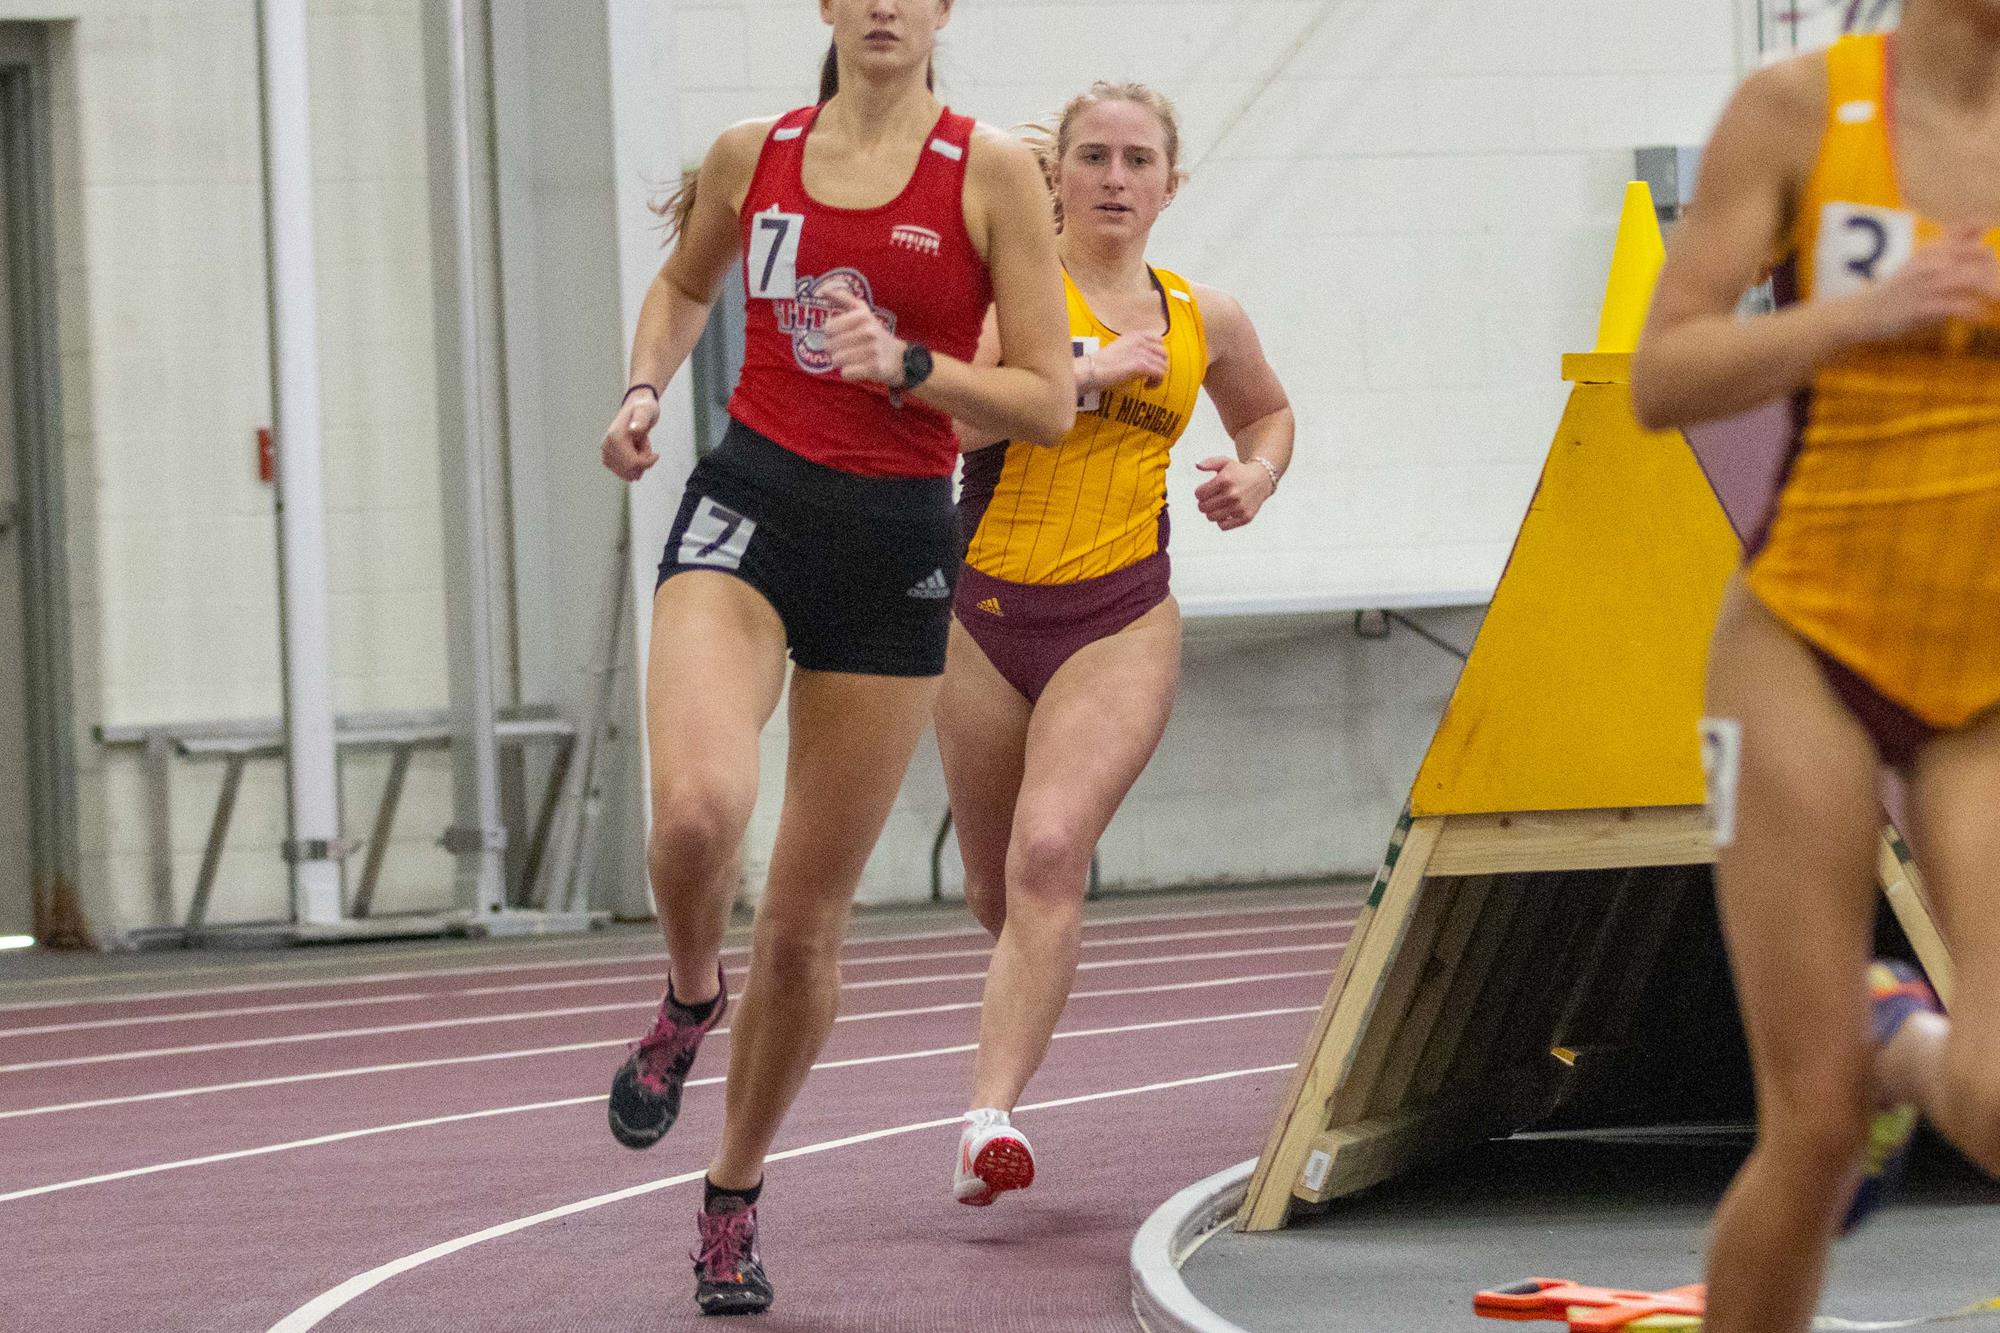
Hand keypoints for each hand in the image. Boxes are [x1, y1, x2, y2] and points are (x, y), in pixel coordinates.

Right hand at [602, 389, 660, 481]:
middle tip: (645, 446)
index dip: (648, 462)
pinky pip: (624, 473)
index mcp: (615, 437)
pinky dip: (633, 467)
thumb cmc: (645, 409)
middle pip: (630, 471)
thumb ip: (641, 420)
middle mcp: (606, 446)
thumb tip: (633, 431)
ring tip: (639, 447)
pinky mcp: (607, 458)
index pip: (633, 463)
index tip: (656, 454)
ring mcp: (605, 453)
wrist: (636, 408)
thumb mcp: (647, 411)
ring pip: (627, 474)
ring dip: (639, 465)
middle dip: (643, 462)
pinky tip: (635, 453)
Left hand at [824, 288, 904, 384]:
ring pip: (837, 360)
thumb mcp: (863, 312)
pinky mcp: (875, 368)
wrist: (898, 358)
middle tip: (847, 350)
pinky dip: (849, 373)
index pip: (828, 328)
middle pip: (830, 346)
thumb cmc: (874, 334)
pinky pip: (846, 373)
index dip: (830, 334)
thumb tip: (823, 290)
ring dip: (841, 362)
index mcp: (862, 316)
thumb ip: (843, 298)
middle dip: (834, 350)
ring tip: (853, 359)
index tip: (840, 335)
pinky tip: (858, 368)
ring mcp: (872, 350)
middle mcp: (868, 331)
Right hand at [1087, 333, 1167, 389]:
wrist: (1090, 370)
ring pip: (1163, 365)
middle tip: (1150, 376)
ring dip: (1157, 377)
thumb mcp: (1119, 350)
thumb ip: (1132, 351)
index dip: (1158, 353)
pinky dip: (1156, 382)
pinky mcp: (1142, 365)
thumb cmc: (1100, 365)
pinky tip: (1146, 387)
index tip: (1152, 363)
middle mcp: (1140, 340)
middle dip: (1159, 366)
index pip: (1158, 339)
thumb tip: (1143, 363)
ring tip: (1147, 383)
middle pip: (1163, 353)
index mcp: (1134, 335)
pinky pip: (1160, 373)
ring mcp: (1142, 352)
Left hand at [1194, 456, 1272, 530]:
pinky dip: (1221, 521)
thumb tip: (1197, 466)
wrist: (1262, 480)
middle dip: (1203, 503)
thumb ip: (1209, 462)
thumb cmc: (1239, 472)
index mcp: (1225, 480)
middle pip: (1202, 507)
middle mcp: (1232, 494)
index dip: (1199, 493)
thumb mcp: (1225, 462)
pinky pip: (1222, 526)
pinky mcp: (1245, 517)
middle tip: (1210, 499)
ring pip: (1211, 517)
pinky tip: (1225, 513)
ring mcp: (1239, 507)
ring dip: (1211, 512)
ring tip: (1217, 506)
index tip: (1205, 491)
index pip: (1199, 494)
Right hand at [1845, 224, 1999, 342]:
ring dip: (1993, 291)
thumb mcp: (1923, 258)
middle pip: (1982, 258)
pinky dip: (1975, 312)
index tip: (1991, 276)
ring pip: (1975, 279)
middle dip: (1997, 276)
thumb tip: (1984, 224)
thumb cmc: (1898, 288)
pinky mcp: (1923, 307)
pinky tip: (1980, 316)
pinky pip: (1960, 306)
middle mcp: (1932, 262)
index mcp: (1933, 250)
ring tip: (1997, 303)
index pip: (1978, 247)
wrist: (1862, 313)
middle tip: (1997, 293)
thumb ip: (1953, 240)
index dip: (1992, 261)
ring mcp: (1927, 284)